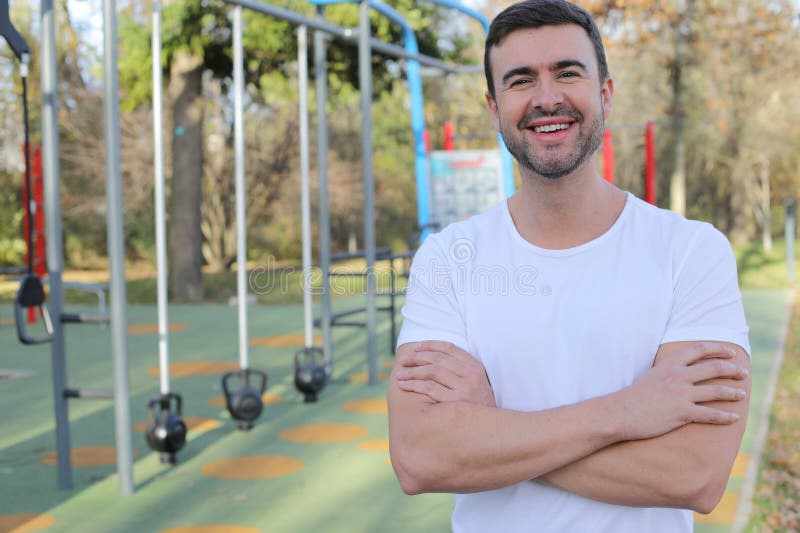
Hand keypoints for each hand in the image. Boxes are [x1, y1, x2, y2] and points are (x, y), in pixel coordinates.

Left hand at [393, 340, 495, 407]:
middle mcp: (471, 376)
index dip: (430, 345)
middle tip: (402, 360)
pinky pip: (429, 388)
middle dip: (416, 357)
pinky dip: (413, 384)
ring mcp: (464, 389)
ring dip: (411, 371)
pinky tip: (404, 385)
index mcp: (476, 367)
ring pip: (431, 372)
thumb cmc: (479, 408)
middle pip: (437, 359)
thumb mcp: (478, 385)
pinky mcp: (455, 403)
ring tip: (399, 374)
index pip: (449, 348)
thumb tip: (433, 359)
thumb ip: (462, 371)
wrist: (492, 431)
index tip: (415, 347)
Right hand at [615, 342, 747, 440]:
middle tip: (743, 373)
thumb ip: (668, 371)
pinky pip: (711, 415)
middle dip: (732, 369)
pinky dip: (725, 416)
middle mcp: (678, 376)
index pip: (699, 349)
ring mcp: (681, 394)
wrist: (620, 413)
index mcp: (670, 364)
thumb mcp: (651, 376)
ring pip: (717, 391)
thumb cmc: (633, 397)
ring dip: (733, 392)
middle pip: (714, 368)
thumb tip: (682, 372)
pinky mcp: (682, 413)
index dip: (718, 349)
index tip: (731, 353)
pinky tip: (734, 417)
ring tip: (742, 394)